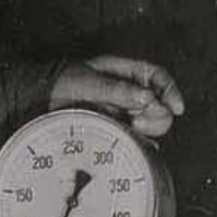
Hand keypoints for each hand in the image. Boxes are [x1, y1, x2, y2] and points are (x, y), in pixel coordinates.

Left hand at [50, 56, 184, 138]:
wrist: (40, 100)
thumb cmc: (63, 83)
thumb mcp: (90, 83)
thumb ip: (119, 91)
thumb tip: (148, 99)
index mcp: (126, 72)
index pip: (158, 78)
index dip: (170, 91)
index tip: (176, 108)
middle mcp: (128, 91)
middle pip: (159, 103)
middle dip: (157, 114)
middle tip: (139, 121)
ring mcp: (123, 111)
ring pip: (150, 122)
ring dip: (147, 127)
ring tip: (131, 129)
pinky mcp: (115, 128)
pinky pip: (135, 137)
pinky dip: (139, 142)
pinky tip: (136, 144)